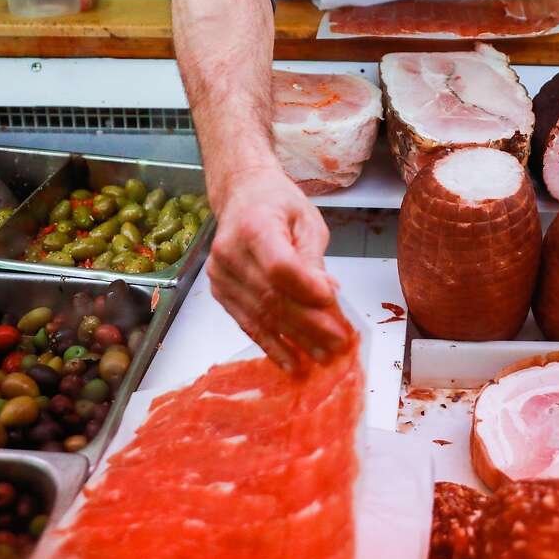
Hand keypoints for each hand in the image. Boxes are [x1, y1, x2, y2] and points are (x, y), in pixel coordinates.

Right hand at [206, 167, 348, 369]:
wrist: (241, 196)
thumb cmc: (277, 203)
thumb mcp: (306, 220)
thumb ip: (313, 258)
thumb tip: (326, 295)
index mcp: (254, 225)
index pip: (279, 265)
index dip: (306, 288)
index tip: (333, 302)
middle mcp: (230, 252)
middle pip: (272, 296)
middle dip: (309, 324)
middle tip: (338, 343)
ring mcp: (221, 275)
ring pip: (261, 315)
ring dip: (294, 340)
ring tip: (322, 357)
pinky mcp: (220, 292)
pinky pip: (247, 323)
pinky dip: (271, 344)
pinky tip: (291, 362)